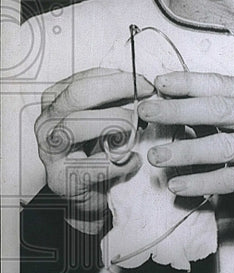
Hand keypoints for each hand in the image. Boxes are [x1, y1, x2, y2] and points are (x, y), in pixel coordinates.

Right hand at [35, 67, 153, 223]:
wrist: (87, 194)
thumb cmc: (97, 152)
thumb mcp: (104, 119)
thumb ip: (117, 102)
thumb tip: (144, 86)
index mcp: (56, 101)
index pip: (85, 79)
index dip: (119, 78)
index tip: (146, 84)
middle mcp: (47, 123)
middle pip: (77, 96)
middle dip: (117, 91)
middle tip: (145, 99)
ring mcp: (50, 151)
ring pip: (75, 126)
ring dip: (113, 124)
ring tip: (136, 129)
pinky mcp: (61, 179)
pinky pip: (92, 166)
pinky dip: (119, 163)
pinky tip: (134, 160)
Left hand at [137, 72, 233, 224]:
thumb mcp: (232, 129)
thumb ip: (205, 115)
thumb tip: (163, 101)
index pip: (221, 85)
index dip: (188, 83)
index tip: (158, 84)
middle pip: (220, 109)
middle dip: (178, 111)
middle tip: (147, 112)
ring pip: (223, 146)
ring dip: (185, 151)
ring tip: (156, 156)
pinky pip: (230, 179)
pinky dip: (201, 181)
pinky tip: (178, 184)